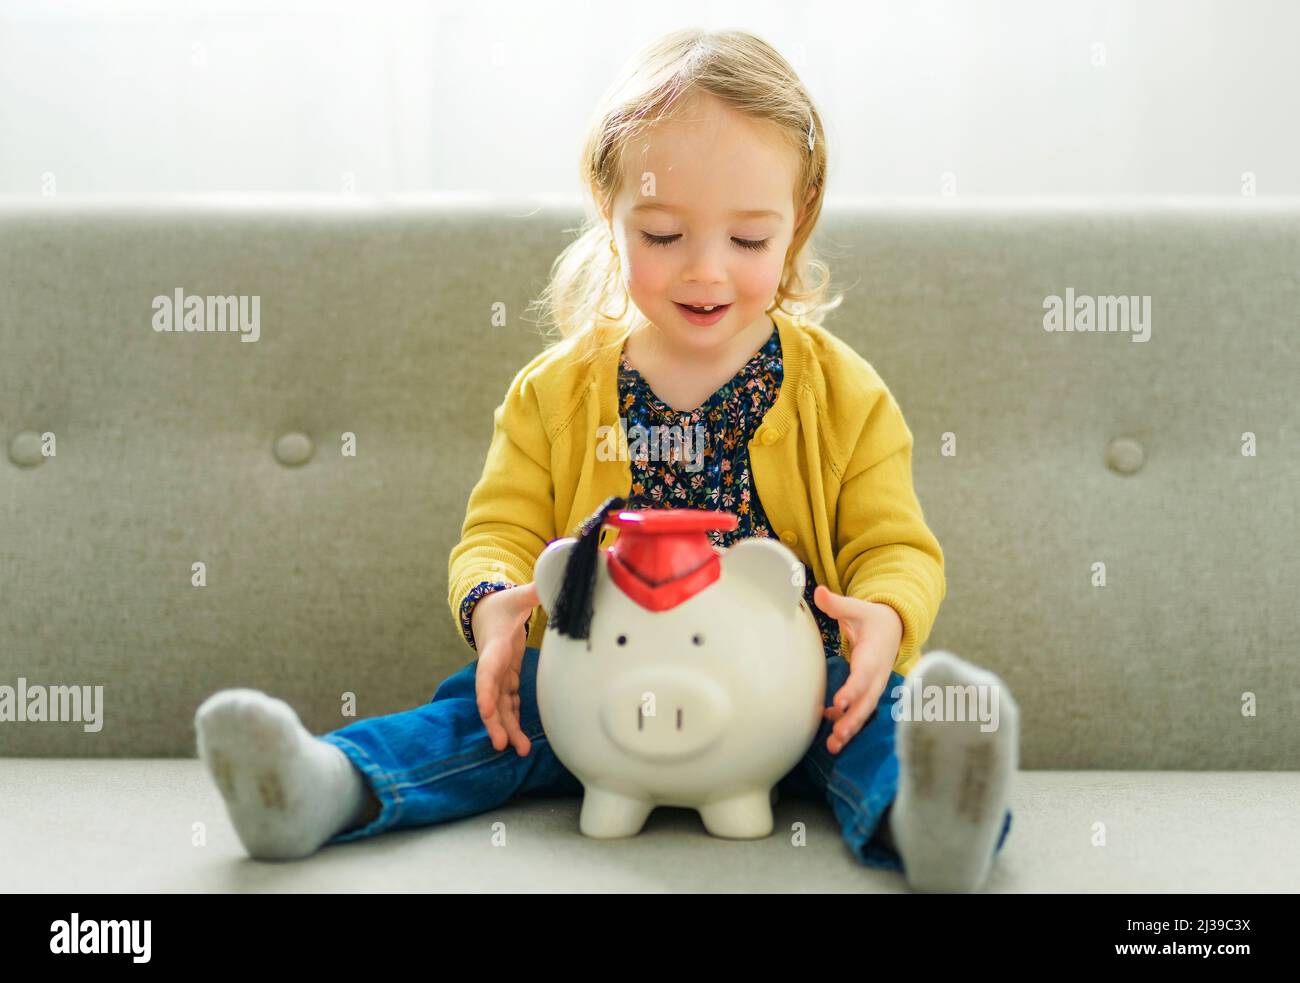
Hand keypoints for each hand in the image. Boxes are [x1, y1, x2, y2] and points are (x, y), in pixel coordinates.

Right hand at [471, 582, 539, 756]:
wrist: (488, 610)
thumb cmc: (503, 604)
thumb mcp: (517, 595)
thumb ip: (533, 591)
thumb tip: (553, 580)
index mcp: (495, 647)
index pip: (487, 671)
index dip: (485, 691)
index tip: (485, 710)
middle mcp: (494, 665)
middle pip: (491, 697)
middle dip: (495, 722)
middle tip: (502, 745)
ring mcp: (500, 674)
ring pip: (499, 705)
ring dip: (507, 727)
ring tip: (519, 750)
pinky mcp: (507, 677)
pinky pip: (508, 702)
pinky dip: (513, 719)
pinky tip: (520, 739)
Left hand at [813, 584, 902, 754]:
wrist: (894, 628)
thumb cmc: (872, 619)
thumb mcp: (857, 608)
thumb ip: (837, 604)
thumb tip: (817, 592)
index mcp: (874, 655)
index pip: (863, 675)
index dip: (853, 690)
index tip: (839, 703)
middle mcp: (877, 675)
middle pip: (867, 701)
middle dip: (853, 720)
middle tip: (837, 736)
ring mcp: (875, 686)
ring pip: (864, 711)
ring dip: (850, 729)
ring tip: (834, 746)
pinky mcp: (869, 692)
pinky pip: (860, 711)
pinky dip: (847, 722)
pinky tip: (830, 732)